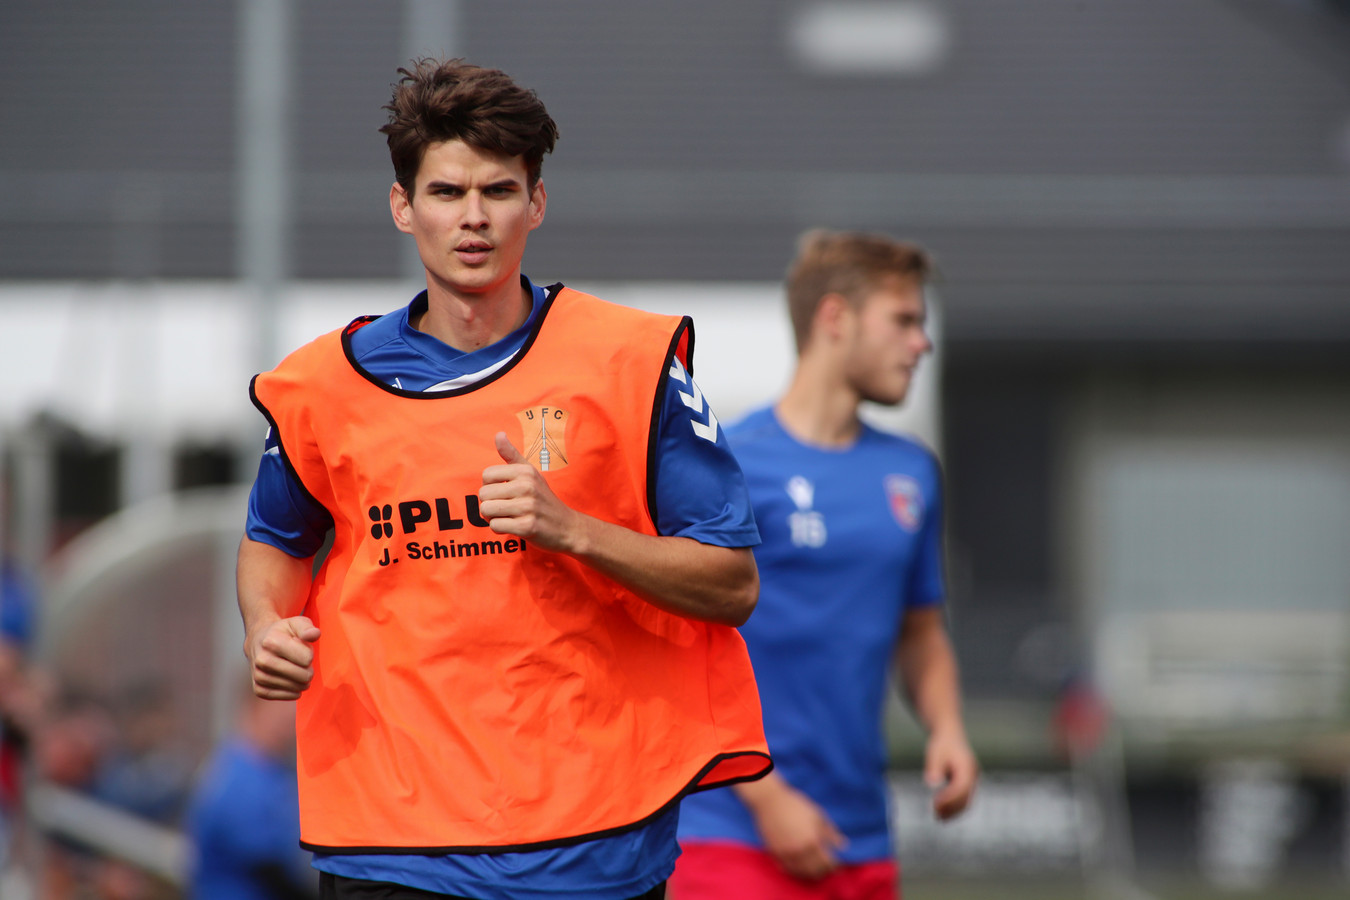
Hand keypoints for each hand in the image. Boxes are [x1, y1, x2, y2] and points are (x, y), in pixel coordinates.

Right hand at [245, 616, 319, 699]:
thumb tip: (314, 634)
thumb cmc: (282, 633)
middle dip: (308, 669)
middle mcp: (262, 660)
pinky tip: (292, 681)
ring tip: (294, 668)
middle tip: (299, 661)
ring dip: (301, 680)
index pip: (307, 658)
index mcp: (272, 642)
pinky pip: (286, 696)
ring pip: (296, 687)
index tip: (301, 648)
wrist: (258, 641)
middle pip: (303, 676)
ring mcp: (259, 676)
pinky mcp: (258, 689)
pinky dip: (293, 691)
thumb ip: (307, 627)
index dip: (309, 654)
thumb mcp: (296, 623)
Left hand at [478, 432, 579, 552]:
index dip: (490, 486)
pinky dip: (500, 529)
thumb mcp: (531, 474)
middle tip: (505, 508)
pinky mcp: (527, 527)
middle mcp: (527, 486)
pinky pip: (495, 526)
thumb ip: (512, 455)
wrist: (568, 526)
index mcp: (525, 471)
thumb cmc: (544, 499)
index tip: (503, 492)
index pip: (486, 475)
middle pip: (483, 494)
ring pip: (486, 510)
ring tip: (508, 517)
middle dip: (489, 504)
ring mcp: (528, 507)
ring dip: (492, 517)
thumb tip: (499, 434)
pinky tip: (513, 526)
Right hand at [743, 777, 845, 880]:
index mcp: (812, 841)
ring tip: (815, 871)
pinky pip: (786, 869)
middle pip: (814, 871)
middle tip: (827, 871)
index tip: (837, 867)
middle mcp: (799, 851)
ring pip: (800, 873)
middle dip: (823, 873)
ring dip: (809, 875)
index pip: (827, 863)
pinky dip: (794, 871)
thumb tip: (843, 846)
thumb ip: (830, 832)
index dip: (834, 867)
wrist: (770, 800)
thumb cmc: (796, 805)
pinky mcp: (774, 853)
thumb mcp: (817, 815)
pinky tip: (799, 869)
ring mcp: (786, 854)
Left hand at [924, 729, 978, 819]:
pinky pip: (965, 799)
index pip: (960, 787)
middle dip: (952, 808)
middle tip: (936, 816)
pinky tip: (943, 812)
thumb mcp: (935, 752)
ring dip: (954, 811)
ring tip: (938, 818)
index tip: (935, 805)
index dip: (949, 799)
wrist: (950, 735)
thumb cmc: (941, 744)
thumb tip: (931, 782)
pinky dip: (955, 807)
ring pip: (967, 801)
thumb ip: (933, 767)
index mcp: (966, 766)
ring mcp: (973, 780)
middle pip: (966, 797)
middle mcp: (973, 774)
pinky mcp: (969, 783)